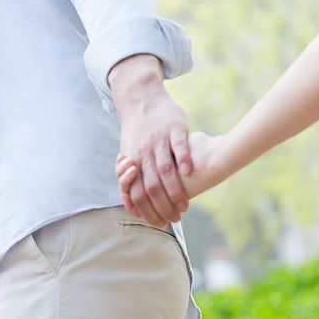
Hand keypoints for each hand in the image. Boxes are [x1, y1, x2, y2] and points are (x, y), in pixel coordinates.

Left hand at [109, 55, 191, 226]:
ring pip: (166, 170)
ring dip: (176, 191)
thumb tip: (132, 201)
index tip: (160, 220)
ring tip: (185, 205)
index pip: (138, 192)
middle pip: (153, 186)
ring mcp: (160, 140)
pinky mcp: (174, 128)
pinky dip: (184, 160)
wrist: (142, 98)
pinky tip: (190, 173)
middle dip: (164, 206)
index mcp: (133, 161)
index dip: (148, 210)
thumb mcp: (129, 151)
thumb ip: (131, 175)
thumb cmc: (138, 130)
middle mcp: (145, 153)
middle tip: (176, 217)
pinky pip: (179, 145)